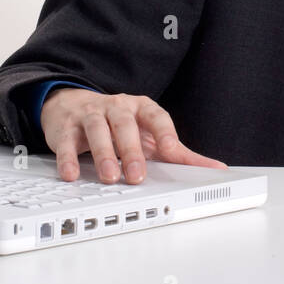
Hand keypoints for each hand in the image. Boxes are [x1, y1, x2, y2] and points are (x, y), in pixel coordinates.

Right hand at [41, 86, 226, 183]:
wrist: (73, 105)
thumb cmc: (119, 125)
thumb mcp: (150, 136)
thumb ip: (180, 153)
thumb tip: (217, 168)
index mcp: (141, 108)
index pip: (156, 116)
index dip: (165, 132)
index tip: (172, 151)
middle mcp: (117, 107)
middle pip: (125, 124)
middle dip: (131, 151)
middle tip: (137, 176)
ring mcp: (90, 114)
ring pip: (97, 130)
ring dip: (103, 154)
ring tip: (109, 177)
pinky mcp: (66, 126)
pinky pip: (67, 141)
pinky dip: (69, 157)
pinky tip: (72, 174)